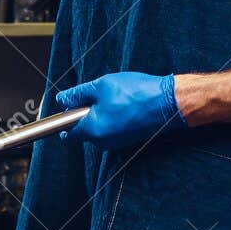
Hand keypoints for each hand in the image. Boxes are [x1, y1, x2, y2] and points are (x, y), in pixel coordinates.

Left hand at [55, 72, 184, 148]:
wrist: (169, 102)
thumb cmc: (135, 93)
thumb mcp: (100, 86)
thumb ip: (77, 94)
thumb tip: (61, 99)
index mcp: (93, 130)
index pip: (68, 133)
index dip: (65, 118)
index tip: (68, 106)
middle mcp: (103, 142)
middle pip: (84, 130)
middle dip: (85, 114)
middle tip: (97, 95)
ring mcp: (117, 142)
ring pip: (98, 129)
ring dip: (100, 114)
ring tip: (114, 97)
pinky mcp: (128, 139)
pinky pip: (111, 129)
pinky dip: (112, 118)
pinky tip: (124, 104)